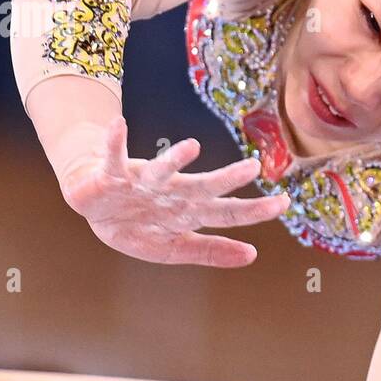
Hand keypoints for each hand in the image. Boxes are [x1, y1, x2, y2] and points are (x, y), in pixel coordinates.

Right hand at [58, 115, 290, 266]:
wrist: (95, 205)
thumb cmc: (138, 225)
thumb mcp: (174, 247)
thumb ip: (211, 250)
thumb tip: (252, 255)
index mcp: (189, 211)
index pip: (227, 211)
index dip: (254, 210)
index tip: (284, 202)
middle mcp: (172, 191)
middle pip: (203, 186)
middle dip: (227, 178)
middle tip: (253, 166)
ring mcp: (144, 181)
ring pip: (163, 168)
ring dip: (175, 158)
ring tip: (191, 146)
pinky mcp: (113, 173)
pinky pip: (114, 155)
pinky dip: (115, 141)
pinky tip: (120, 125)